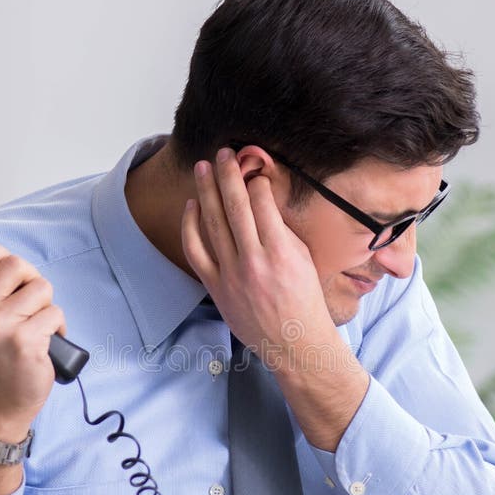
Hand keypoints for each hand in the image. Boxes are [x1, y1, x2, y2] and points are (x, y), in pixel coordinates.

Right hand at [0, 241, 64, 442]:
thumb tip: (16, 263)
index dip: (3, 256)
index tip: (12, 278)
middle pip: (18, 264)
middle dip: (32, 282)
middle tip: (29, 306)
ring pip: (42, 288)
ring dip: (46, 307)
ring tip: (35, 328)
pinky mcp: (25, 341)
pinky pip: (56, 313)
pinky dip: (58, 327)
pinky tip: (46, 343)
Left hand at [181, 148, 334, 369]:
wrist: (294, 342)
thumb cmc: (304, 300)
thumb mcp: (304, 259)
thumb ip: (282, 229)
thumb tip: (263, 198)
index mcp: (281, 251)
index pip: (261, 202)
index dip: (255, 179)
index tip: (254, 167)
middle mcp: (253, 261)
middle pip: (234, 206)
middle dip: (227, 174)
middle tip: (223, 152)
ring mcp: (231, 275)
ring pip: (212, 223)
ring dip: (206, 191)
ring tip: (203, 168)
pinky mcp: (216, 287)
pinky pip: (196, 250)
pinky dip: (191, 225)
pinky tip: (192, 206)